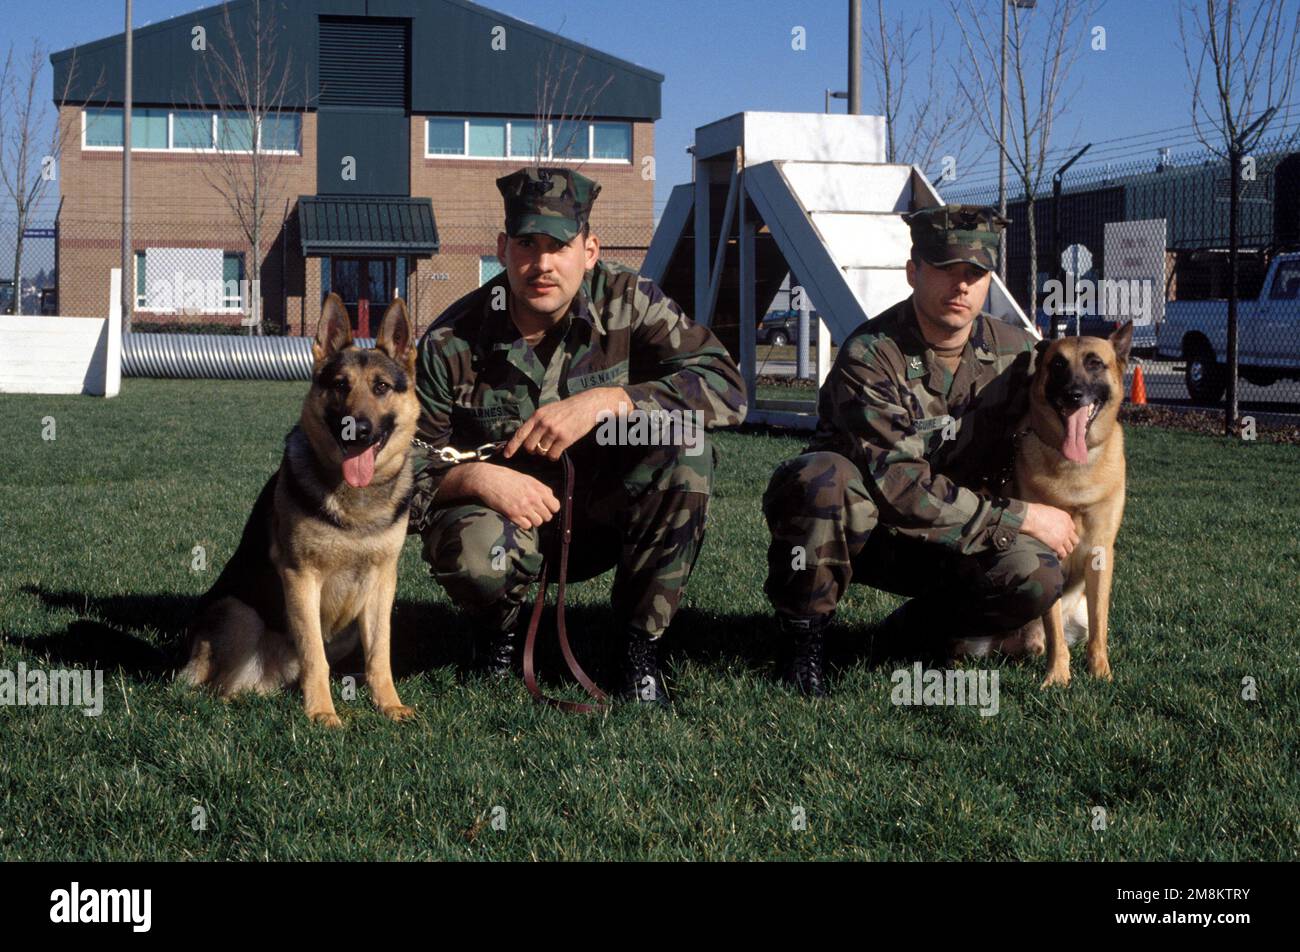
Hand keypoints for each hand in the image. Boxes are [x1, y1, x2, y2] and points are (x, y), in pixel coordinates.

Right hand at [441, 463, 558, 529]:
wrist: (487, 479)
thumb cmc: (506, 477)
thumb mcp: (526, 478)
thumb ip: (539, 488)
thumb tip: (550, 496)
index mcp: (538, 489)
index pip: (555, 506)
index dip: (551, 508)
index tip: (544, 508)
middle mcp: (533, 499)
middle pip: (547, 516)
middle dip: (541, 516)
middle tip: (533, 512)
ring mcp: (524, 507)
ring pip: (538, 522)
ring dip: (533, 520)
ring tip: (525, 515)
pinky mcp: (513, 514)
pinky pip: (526, 526)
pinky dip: (523, 524)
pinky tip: (518, 517)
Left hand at [504, 387, 627, 460]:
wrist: (588, 405)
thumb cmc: (568, 408)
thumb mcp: (549, 410)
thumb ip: (538, 421)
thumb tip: (527, 437)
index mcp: (538, 415)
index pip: (520, 433)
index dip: (512, 446)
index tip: (506, 455)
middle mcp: (543, 423)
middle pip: (529, 446)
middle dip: (533, 450)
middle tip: (541, 447)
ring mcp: (554, 431)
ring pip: (541, 452)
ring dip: (545, 452)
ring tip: (554, 444)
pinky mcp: (565, 438)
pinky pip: (552, 455)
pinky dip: (554, 456)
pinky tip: (559, 450)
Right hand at [1020, 503, 1078, 560]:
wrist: (1032, 518)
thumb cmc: (1036, 512)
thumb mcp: (1049, 510)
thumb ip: (1053, 516)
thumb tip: (1049, 519)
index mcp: (1066, 518)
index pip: (1072, 528)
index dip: (1068, 533)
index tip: (1064, 535)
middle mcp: (1067, 528)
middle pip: (1075, 540)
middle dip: (1070, 543)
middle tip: (1065, 545)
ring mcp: (1063, 538)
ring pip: (1070, 548)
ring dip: (1066, 551)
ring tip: (1062, 553)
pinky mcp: (1057, 545)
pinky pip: (1063, 554)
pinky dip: (1061, 556)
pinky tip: (1057, 557)